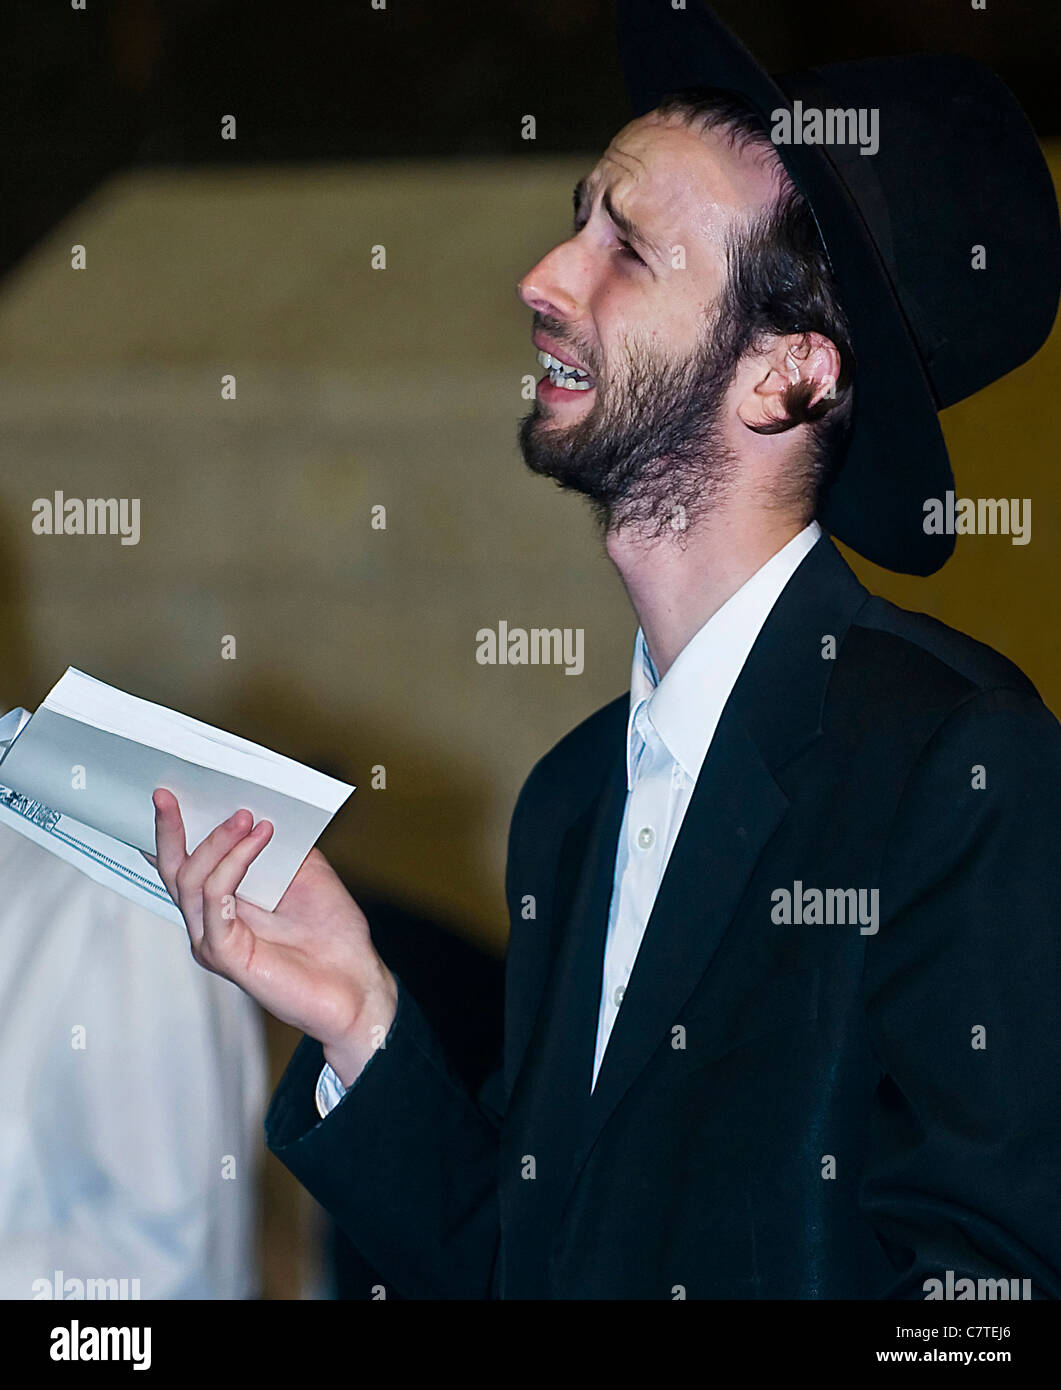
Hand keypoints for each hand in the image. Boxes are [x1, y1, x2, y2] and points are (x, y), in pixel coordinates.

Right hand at [149, 788, 396, 1084]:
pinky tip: (257, 841)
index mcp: (223, 906)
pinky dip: (234, 865)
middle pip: (174, 872)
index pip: (185, 865)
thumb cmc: (334, 934)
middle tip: (171, 794)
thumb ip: (278, 844)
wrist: (357, 983)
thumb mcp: (306, 872)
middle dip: (170, 830)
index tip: (170, 793)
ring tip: (246, 816)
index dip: (172, 831)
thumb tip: (259, 805)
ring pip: (192, 882)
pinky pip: (216, 901)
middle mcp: (209, 924)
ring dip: (218, 842)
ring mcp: (213, 941)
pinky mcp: (225, 955)